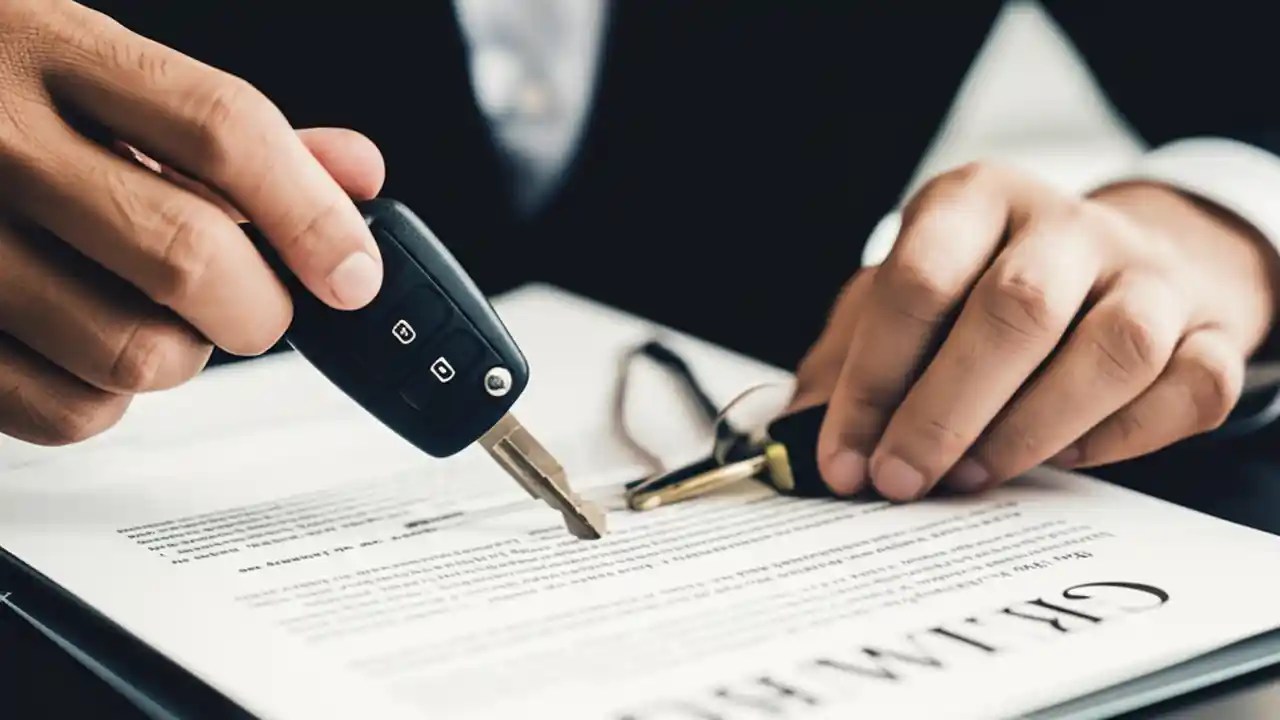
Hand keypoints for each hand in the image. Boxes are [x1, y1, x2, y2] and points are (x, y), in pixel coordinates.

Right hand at [0, 0, 385, 444]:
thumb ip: (228, 131)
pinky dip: (106, 399)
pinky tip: (88, 347)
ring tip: (153, 313)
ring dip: (181, 354)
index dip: (314, 215)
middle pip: (189, 256)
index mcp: (53, 52)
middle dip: (258, 304)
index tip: (355, 273)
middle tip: (254, 301)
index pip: (223, 131)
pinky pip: (65, 412)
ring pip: (133, 352)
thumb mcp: (93, 74)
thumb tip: (354, 176)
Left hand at [791, 162, 1279, 500]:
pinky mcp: (1209, 329)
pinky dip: (1123, 439)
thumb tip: (804, 434)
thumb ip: (851, 357)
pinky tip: (1063, 457)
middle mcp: (1066, 225)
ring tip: (968, 476)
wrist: (1116, 262)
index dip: (873, 379)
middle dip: (944, 411)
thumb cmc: (986, 286)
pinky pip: (1188, 390)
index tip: (845, 457)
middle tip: (899, 478)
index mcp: (975, 201)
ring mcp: (1147, 274)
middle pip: (1016, 310)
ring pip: (1110, 350)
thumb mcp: (905, 298)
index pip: (918, 281)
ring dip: (1029, 431)